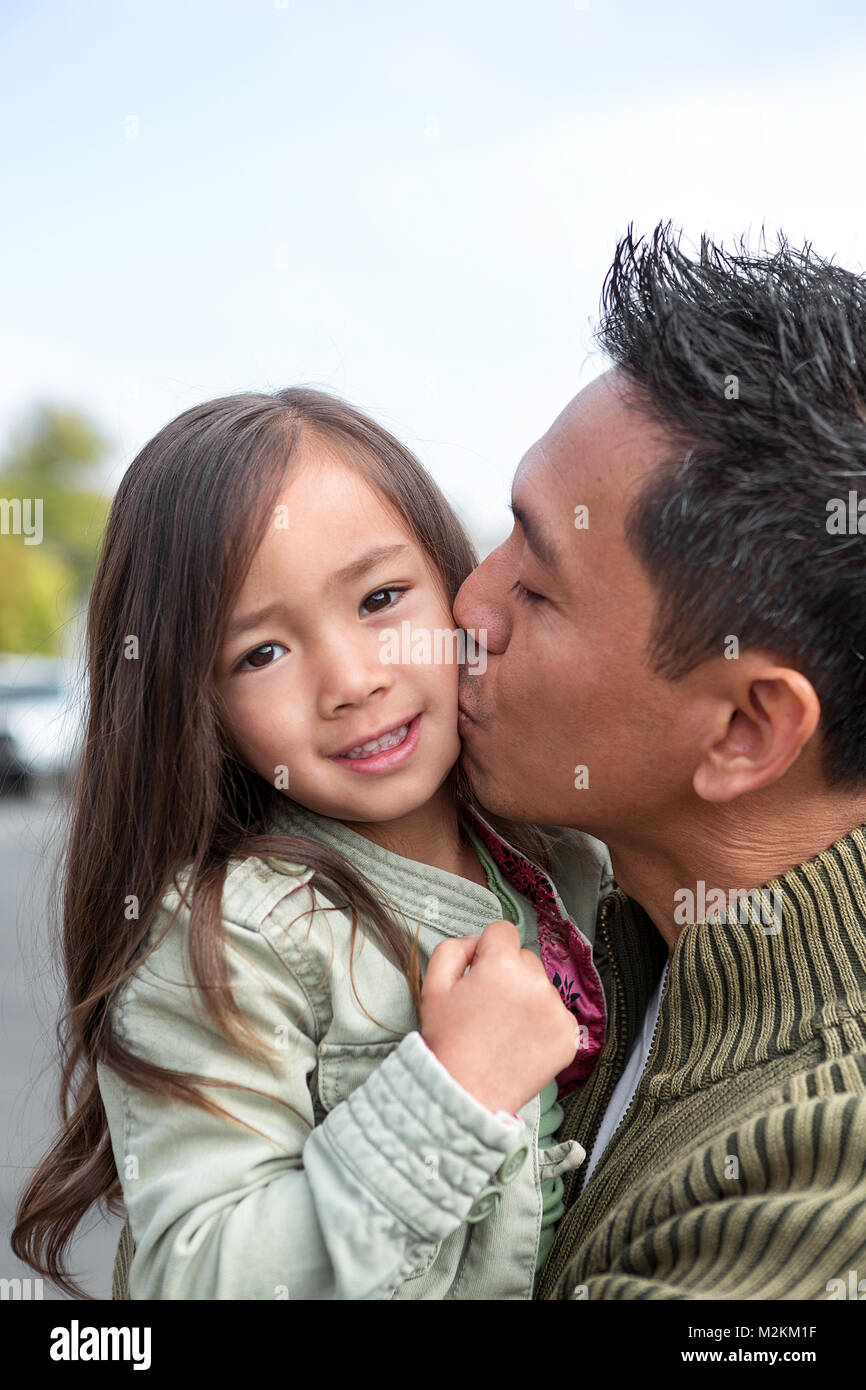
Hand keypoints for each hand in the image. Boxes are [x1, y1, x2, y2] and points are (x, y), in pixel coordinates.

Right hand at [419, 920, 578, 1113]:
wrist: (465, 1093)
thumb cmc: (448, 1040)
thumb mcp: (434, 985)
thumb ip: (454, 948)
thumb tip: (478, 940)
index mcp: (502, 964)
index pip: (503, 931)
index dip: (487, 950)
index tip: (479, 973)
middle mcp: (535, 982)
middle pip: (525, 958)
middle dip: (509, 973)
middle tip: (488, 1006)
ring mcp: (556, 1010)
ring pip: (542, 986)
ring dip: (527, 998)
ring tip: (503, 1028)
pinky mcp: (569, 1035)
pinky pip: (557, 1014)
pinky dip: (542, 1024)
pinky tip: (521, 1042)